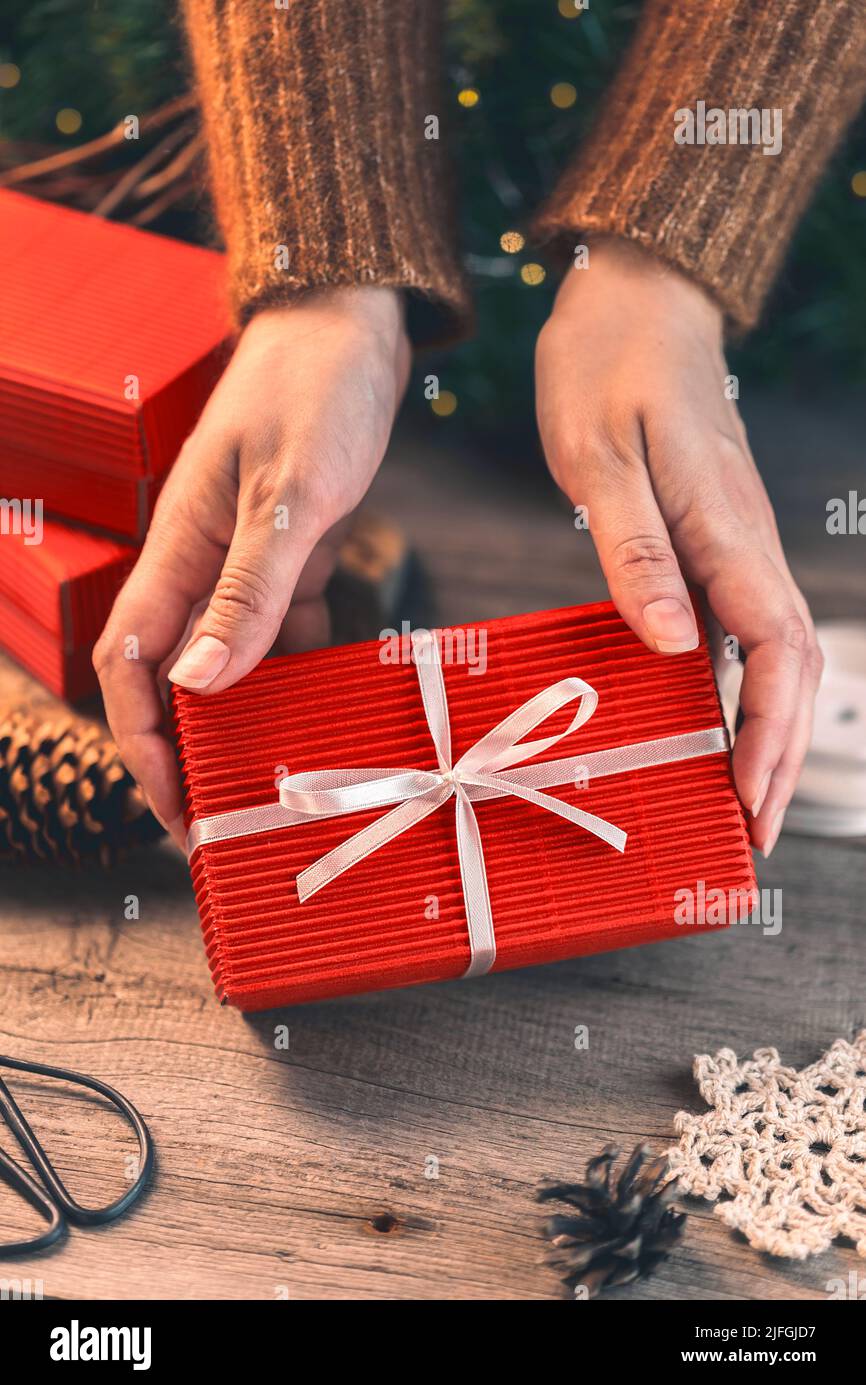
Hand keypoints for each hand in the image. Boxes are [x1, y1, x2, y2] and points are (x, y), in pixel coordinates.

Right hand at [95, 287, 409, 845]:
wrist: (352, 320)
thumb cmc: (314, 389)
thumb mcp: (288, 495)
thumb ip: (247, 589)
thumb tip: (199, 683)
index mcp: (179, 549)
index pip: (131, 665)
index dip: (144, 741)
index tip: (177, 805)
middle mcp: (202, 562)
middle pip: (178, 676)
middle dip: (195, 749)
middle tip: (234, 813)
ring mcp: (245, 557)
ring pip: (233, 658)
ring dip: (251, 715)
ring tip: (288, 773)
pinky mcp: (290, 550)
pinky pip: (285, 626)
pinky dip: (304, 663)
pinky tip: (335, 691)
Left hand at [535, 239, 821, 856]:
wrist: (636, 301)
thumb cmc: (610, 367)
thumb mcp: (601, 457)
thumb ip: (637, 551)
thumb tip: (677, 643)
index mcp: (726, 531)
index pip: (776, 652)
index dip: (770, 734)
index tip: (749, 802)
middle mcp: (746, 543)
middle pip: (792, 666)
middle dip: (778, 753)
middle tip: (751, 830)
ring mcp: (735, 541)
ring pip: (774, 650)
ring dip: (765, 727)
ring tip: (738, 795)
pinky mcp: (713, 536)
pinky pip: (742, 625)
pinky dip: (740, 685)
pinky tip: (712, 717)